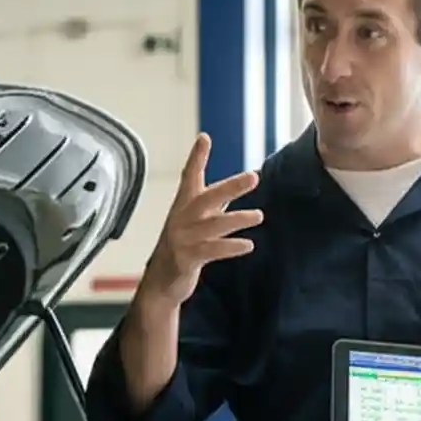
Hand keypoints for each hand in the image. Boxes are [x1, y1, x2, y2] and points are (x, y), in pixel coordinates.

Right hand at [142, 133, 262, 305]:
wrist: (161, 282)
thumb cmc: (184, 245)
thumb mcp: (196, 219)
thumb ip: (215, 200)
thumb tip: (241, 180)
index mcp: (183, 205)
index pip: (189, 176)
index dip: (196, 157)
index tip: (204, 138)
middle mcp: (180, 218)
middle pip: (206, 197)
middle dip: (230, 187)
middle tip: (254, 176)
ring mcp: (181, 239)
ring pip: (212, 225)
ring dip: (237, 219)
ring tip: (259, 215)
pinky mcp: (185, 260)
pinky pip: (211, 251)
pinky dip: (230, 247)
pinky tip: (248, 245)